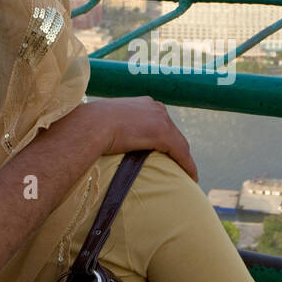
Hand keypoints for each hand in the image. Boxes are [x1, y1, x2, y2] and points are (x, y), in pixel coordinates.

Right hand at [76, 97, 198, 181]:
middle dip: (178, 149)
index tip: (167, 152)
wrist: (91, 125)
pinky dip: (187, 165)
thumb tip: (109, 139)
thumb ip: (115, 128)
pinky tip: (191, 177)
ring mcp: (160, 119)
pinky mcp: (162, 133)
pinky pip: (180, 152)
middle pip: (173, 132)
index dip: (166, 139)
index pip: (160, 123)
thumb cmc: (90, 127)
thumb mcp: (106, 124)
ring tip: (187, 174)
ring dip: (185, 159)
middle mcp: (155, 107)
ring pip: (180, 143)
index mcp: (143, 104)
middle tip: (180, 166)